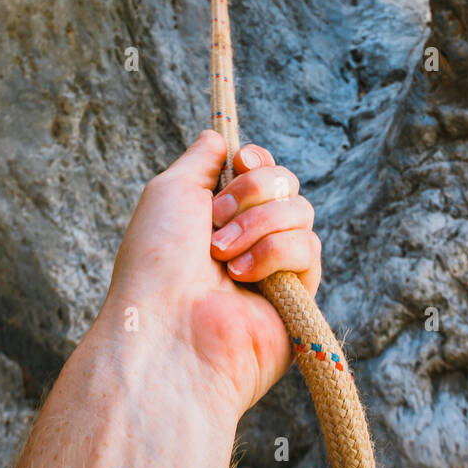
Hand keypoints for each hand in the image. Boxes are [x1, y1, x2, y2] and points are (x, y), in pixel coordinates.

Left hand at [92, 130, 320, 418]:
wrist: (167, 329)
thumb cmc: (157, 261)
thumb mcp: (171, 191)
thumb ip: (203, 157)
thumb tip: (225, 138)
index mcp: (220, 216)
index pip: (263, 171)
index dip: (257, 161)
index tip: (241, 162)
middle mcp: (250, 240)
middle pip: (287, 183)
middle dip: (252, 191)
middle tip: (216, 220)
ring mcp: (276, 269)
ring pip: (301, 212)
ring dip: (258, 224)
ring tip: (222, 257)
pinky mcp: (299, 298)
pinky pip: (309, 249)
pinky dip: (274, 254)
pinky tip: (243, 278)